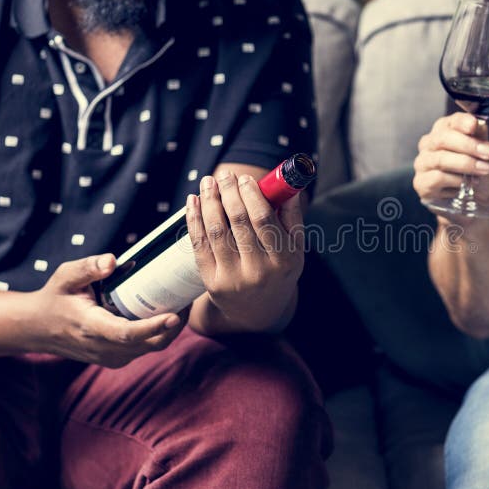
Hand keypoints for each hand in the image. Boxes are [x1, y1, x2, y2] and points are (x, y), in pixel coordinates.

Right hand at [27, 255, 185, 367]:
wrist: (37, 328)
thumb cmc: (56, 297)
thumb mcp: (65, 276)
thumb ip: (88, 267)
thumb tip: (113, 261)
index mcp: (91, 327)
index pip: (127, 333)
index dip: (153, 327)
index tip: (174, 316)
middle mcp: (103, 348)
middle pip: (149, 344)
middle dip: (173, 326)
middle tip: (188, 299)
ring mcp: (111, 357)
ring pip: (150, 348)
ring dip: (169, 330)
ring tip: (182, 303)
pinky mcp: (116, 359)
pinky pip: (144, 349)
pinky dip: (159, 334)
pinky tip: (167, 314)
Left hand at [186, 170, 303, 331]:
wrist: (257, 312)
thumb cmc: (278, 271)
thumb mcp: (295, 250)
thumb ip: (292, 218)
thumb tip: (288, 187)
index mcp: (283, 260)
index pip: (263, 220)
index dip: (251, 195)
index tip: (244, 178)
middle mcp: (258, 271)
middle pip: (238, 222)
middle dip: (228, 193)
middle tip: (224, 175)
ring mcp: (232, 278)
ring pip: (216, 231)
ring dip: (209, 202)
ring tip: (208, 182)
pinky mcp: (212, 282)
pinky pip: (199, 245)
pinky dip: (194, 220)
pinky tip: (194, 201)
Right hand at [413, 112, 488, 210]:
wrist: (477, 202)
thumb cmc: (480, 174)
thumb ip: (483, 140)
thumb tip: (480, 124)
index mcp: (445, 131)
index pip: (451, 122)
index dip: (463, 122)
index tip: (475, 126)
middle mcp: (429, 144)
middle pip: (443, 139)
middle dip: (468, 145)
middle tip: (488, 153)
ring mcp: (423, 164)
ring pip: (440, 159)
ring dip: (465, 164)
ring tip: (484, 170)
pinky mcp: (421, 183)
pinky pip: (437, 178)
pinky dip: (456, 181)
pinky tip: (467, 185)